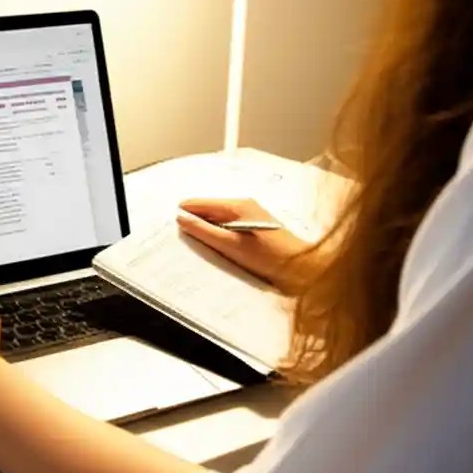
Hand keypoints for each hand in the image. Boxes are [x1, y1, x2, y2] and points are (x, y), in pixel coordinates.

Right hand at [176, 199, 317, 294]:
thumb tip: (182, 218)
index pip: (201, 203)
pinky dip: (220, 232)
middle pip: (211, 209)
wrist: (302, 269)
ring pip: (220, 218)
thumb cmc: (268, 258)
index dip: (185, 212)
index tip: (170, 222)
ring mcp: (252, 215)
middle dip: (196, 219)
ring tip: (196, 240)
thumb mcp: (230, 245)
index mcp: (238, 205)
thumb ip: (203, 231)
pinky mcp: (257, 227)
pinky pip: (230, 225)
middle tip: (179, 233)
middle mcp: (245, 205)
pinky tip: (217, 244)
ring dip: (208, 227)